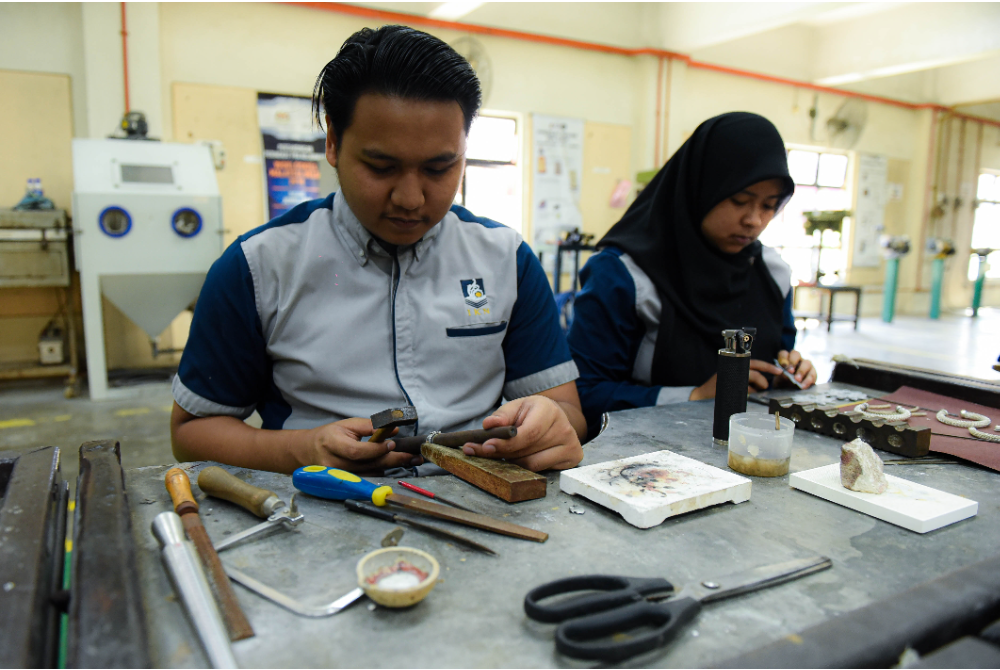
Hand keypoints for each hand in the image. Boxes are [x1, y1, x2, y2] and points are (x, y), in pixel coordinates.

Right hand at [305, 417, 421, 471]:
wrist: (310, 451)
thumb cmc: (330, 435)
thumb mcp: (347, 425)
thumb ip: (369, 426)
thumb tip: (392, 429)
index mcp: (332, 444)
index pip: (357, 451)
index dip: (376, 450)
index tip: (392, 444)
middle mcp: (335, 463)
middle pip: (368, 465)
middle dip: (394, 460)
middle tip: (413, 457)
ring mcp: (339, 476)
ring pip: (371, 472)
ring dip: (392, 466)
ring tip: (411, 459)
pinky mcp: (345, 482)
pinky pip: (368, 476)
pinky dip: (382, 469)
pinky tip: (395, 463)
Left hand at [459, 395, 582, 471]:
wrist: (555, 418)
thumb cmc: (532, 413)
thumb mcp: (516, 407)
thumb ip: (501, 416)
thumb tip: (489, 425)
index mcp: (549, 410)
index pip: (529, 433)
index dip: (507, 443)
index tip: (487, 446)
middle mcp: (564, 428)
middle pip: (527, 450)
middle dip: (503, 452)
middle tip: (483, 450)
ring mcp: (571, 445)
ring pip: (531, 464)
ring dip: (513, 460)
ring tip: (506, 451)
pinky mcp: (572, 458)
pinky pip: (540, 470)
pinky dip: (525, 466)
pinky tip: (520, 456)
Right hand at [689, 360, 782, 400]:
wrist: (701, 395)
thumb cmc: (718, 388)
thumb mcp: (732, 378)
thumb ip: (745, 377)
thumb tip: (764, 382)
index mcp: (735, 364)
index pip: (755, 363)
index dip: (768, 366)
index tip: (779, 371)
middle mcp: (732, 368)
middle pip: (754, 371)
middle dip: (762, 380)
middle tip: (765, 387)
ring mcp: (729, 377)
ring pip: (749, 380)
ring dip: (755, 388)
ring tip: (754, 393)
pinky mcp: (727, 386)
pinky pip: (744, 390)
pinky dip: (747, 394)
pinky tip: (744, 397)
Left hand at [775, 349, 816, 388]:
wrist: (791, 391)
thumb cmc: (783, 383)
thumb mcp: (779, 380)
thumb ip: (781, 376)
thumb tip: (785, 375)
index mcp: (785, 358)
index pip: (783, 353)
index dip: (783, 359)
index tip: (782, 366)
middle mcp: (796, 359)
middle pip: (796, 354)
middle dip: (792, 362)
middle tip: (790, 371)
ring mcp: (806, 364)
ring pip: (806, 363)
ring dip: (801, 371)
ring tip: (797, 380)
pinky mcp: (813, 373)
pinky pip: (812, 374)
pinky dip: (807, 380)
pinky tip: (803, 386)